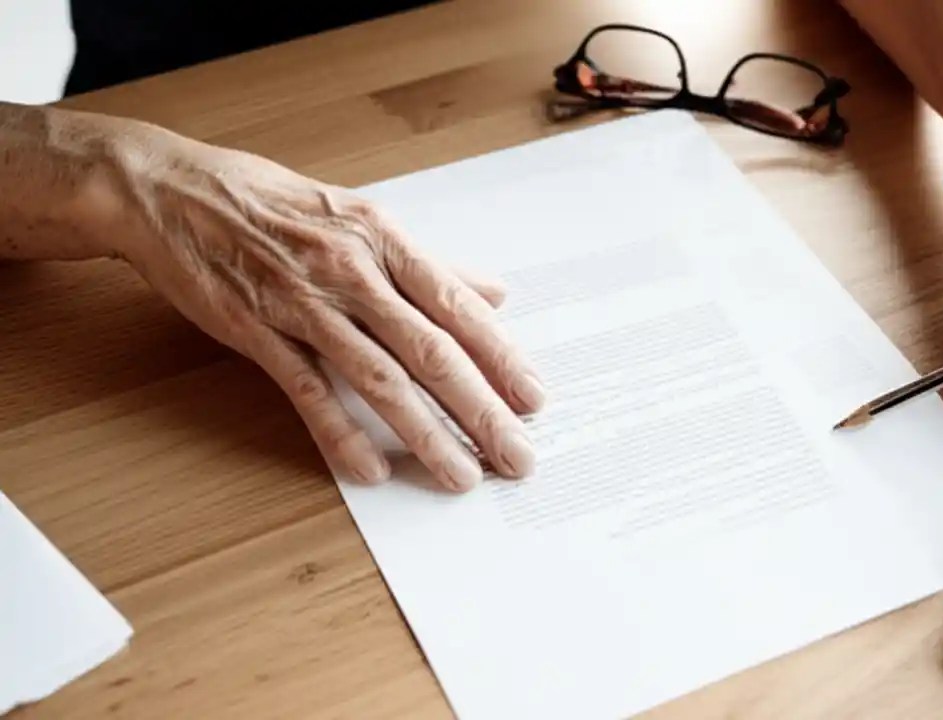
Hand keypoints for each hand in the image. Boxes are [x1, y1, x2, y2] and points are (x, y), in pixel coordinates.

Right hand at [97, 120, 544, 489]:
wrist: (169, 192)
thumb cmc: (268, 202)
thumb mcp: (360, 218)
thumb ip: (431, 263)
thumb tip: (494, 292)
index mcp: (384, 240)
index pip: (459, 308)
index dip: (502, 357)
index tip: (535, 399)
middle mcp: (352, 271)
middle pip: (432, 351)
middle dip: (481, 409)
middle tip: (516, 455)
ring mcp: (304, 303)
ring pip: (379, 378)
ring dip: (426, 434)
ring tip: (460, 475)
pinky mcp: (258, 332)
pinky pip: (308, 391)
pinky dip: (340, 434)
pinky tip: (372, 470)